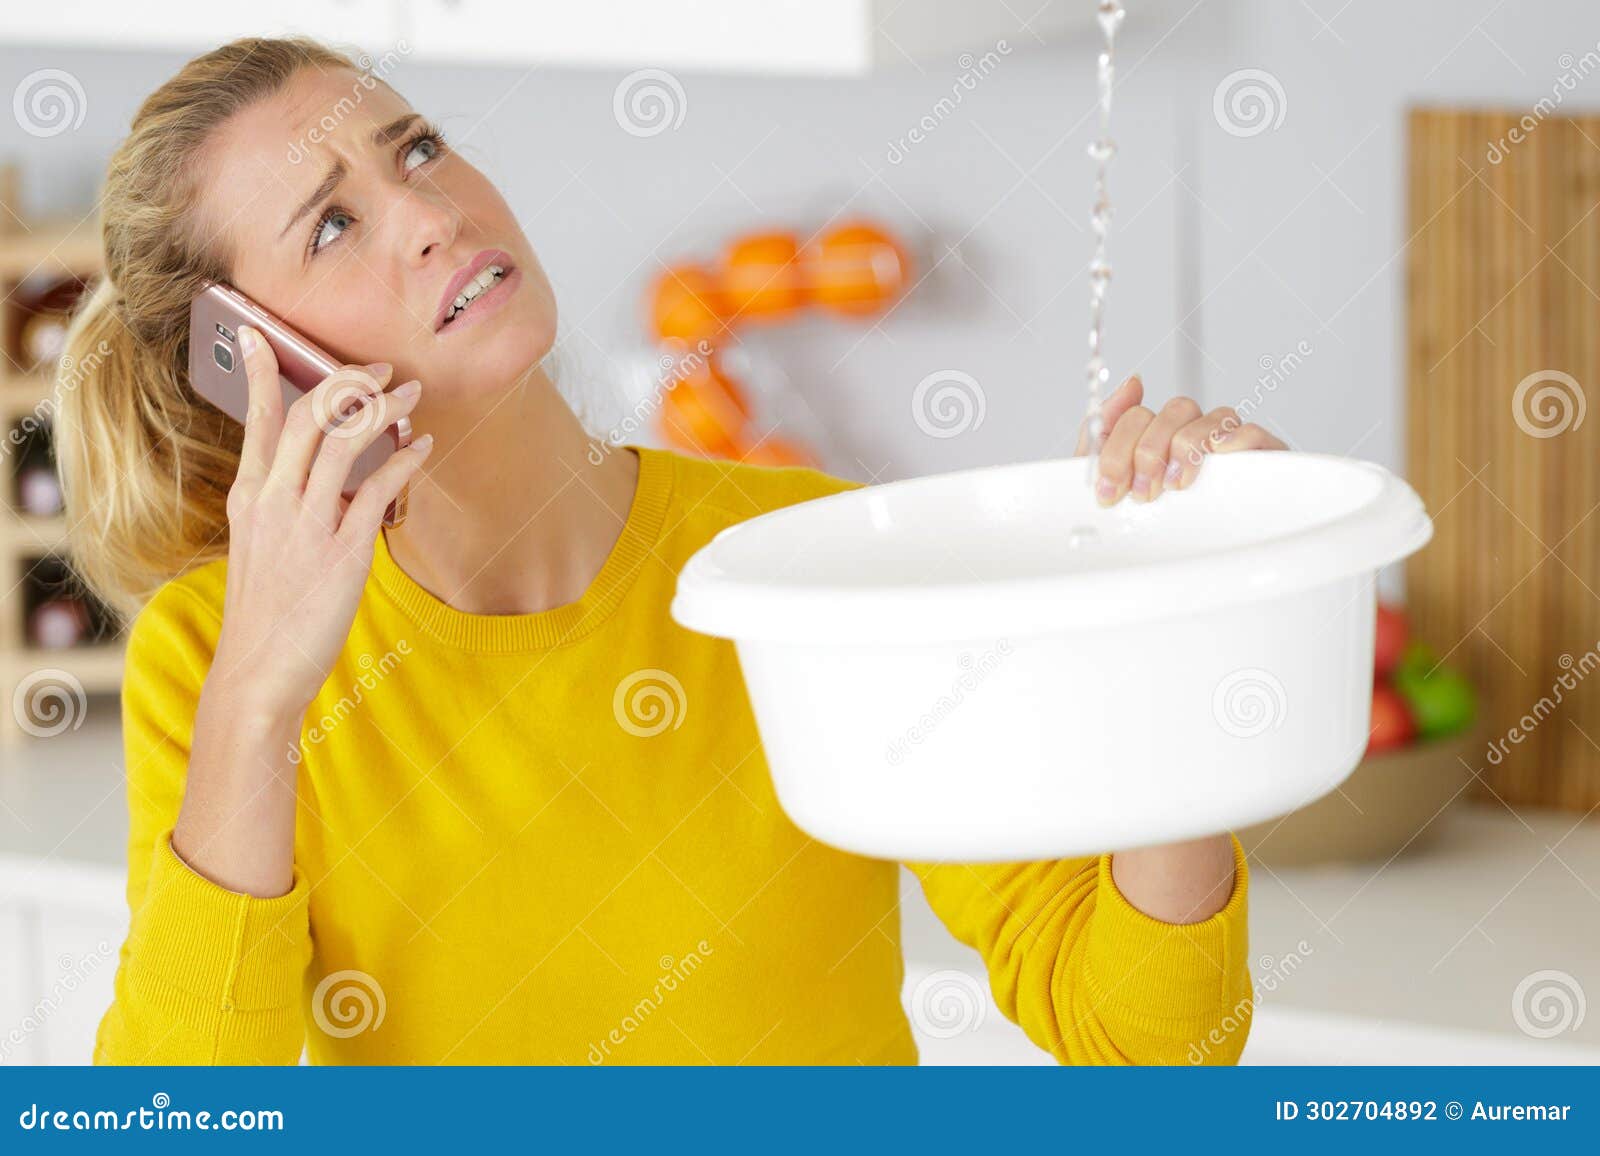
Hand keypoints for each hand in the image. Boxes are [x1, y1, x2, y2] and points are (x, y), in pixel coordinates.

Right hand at [207, 324, 432, 720]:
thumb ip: (290, 509)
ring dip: (382, 408)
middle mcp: (272, 502)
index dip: (262, 373)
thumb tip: (338, 484)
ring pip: (342, 441)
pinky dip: (404, 460)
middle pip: (306, 415)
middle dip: (345, 381)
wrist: (258, 672)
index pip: (256, 419)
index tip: (263, 335)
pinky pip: (378, 488)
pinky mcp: (341, 552)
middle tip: (379, 367)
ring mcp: (305, 525)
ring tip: (410, 392)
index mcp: (249, 497)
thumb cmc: (267, 613)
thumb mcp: (263, 548)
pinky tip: (423, 447)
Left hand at [1074, 375, 1286, 505]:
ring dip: (1186, 448)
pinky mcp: (1258, 459)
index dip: (1119, 448)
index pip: (1138, 414)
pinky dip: (1235, 439)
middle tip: (1143, 493)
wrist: (1188, 569)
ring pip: (1212, 417)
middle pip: (1175, 411)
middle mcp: (1191, 435)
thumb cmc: (1148, 522)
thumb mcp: (1110, 479)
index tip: (1110, 487)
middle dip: (1149, 452)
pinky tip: (1217, 455)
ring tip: (1175, 485)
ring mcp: (1225, 446)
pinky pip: (1253, 433)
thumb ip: (1104, 427)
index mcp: (1156, 437)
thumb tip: (1131, 382)